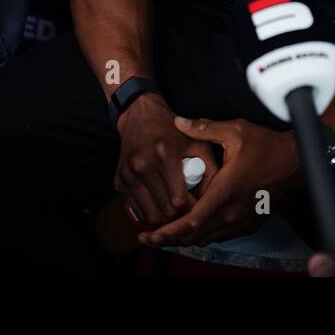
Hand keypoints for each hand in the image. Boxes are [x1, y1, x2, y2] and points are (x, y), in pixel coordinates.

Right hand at [114, 94, 218, 228]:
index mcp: (165, 153)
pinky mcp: (119, 181)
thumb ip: (211, 169)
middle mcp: (143, 164)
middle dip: (179, 216)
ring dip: (164, 218)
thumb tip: (215, 198)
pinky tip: (159, 204)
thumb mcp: (197, 143)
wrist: (139, 116)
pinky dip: (149, 212)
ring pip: (149, 216)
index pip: (179, 200)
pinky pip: (136, 210)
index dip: (191, 208)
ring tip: (174, 210)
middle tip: (188, 210)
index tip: (198, 206)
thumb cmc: (172, 131)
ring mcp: (128, 174)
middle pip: (164, 211)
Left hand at [141, 116, 300, 247]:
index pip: (192, 221)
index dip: (168, 231)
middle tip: (148, 237)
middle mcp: (233, 211)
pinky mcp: (249, 223)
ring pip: (207, 238)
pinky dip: (203, 235)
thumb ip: (204, 128)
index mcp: (226, 191)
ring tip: (164, 233)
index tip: (149, 234)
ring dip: (185, 238)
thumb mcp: (236, 130)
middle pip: (195, 236)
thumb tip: (178, 122)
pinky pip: (221, 235)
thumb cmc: (268, 146)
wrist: (298, 162)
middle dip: (169, 238)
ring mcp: (242, 220)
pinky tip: (192, 227)